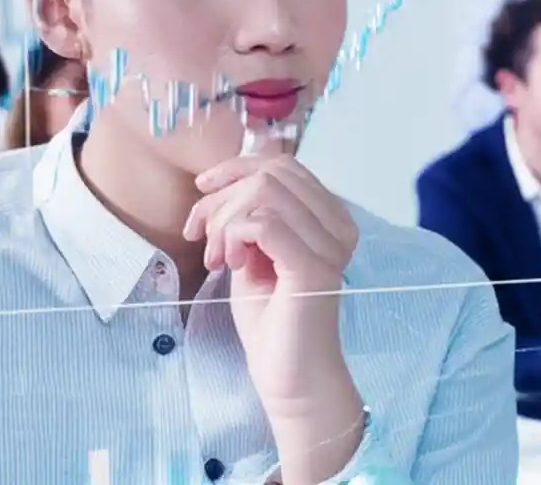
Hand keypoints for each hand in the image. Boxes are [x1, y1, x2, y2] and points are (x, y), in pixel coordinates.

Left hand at [183, 153, 358, 411]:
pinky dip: (233, 236)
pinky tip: (230, 265)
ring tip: (216, 257)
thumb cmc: (270, 318)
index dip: (236, 168)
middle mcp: (339, 226)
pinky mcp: (314, 267)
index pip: (284, 165)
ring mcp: (330, 245)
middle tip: (201, 238)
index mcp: (331, 218)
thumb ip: (251, 214)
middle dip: (222, 197)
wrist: (289, 376)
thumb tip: (224, 179)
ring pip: (264, 192)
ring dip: (224, 219)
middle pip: (271, 173)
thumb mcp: (255, 252)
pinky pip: (263, 222)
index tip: (202, 192)